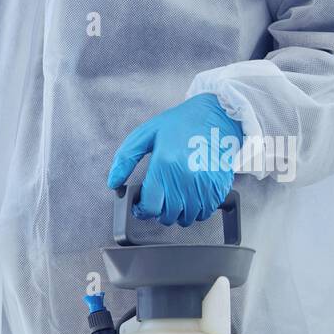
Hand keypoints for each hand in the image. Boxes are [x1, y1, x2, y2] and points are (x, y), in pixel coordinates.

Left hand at [107, 93, 241, 225]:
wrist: (217, 114)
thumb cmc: (181, 123)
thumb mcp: (146, 134)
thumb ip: (125, 159)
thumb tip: (113, 183)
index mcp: (165, 165)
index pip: (149, 207)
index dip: (141, 210)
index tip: (141, 205)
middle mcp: (186, 178)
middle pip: (167, 216)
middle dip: (159, 211)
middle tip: (159, 198)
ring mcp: (205, 184)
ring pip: (186, 218)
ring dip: (178, 213)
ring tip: (175, 197)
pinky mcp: (219, 187)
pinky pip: (205, 213)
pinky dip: (196, 210)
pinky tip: (191, 196)